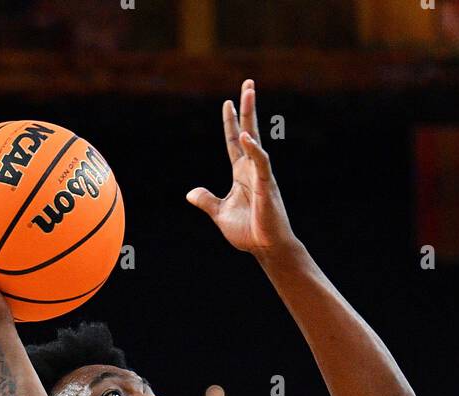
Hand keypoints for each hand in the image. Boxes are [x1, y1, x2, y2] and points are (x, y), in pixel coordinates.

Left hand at [186, 79, 295, 255]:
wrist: (266, 248)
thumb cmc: (248, 232)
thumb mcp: (220, 213)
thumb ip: (206, 200)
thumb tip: (190, 193)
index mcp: (241, 174)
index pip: (234, 143)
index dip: (230, 123)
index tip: (227, 103)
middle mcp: (252, 169)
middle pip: (248, 132)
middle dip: (247, 108)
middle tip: (248, 84)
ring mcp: (261, 175)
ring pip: (255, 139)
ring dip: (251, 115)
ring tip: (249, 93)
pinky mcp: (267, 186)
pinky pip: (261, 163)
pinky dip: (254, 150)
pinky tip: (246, 137)